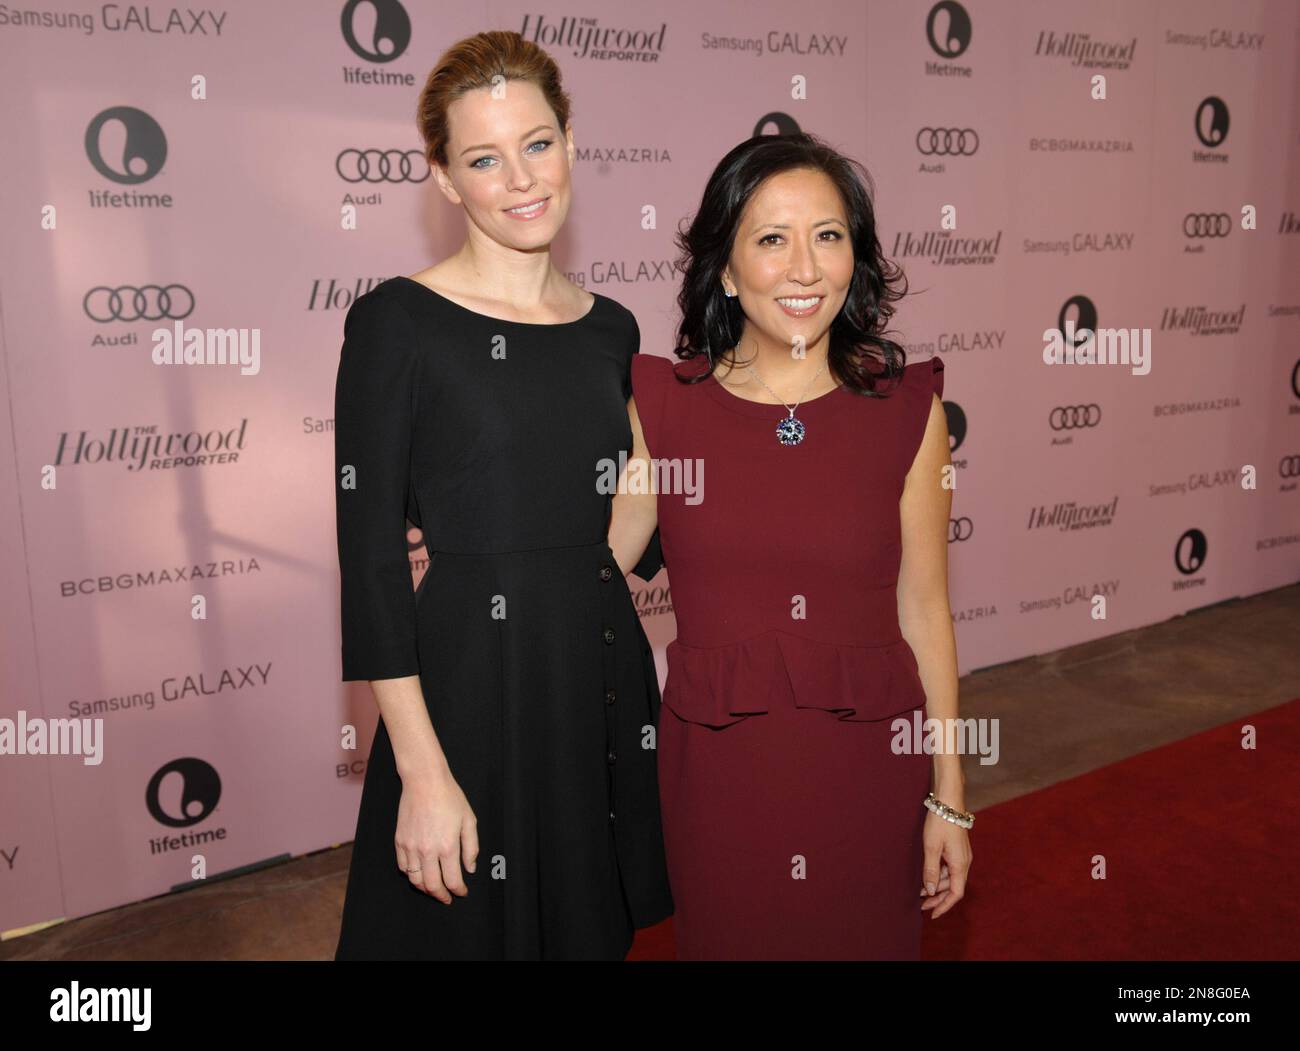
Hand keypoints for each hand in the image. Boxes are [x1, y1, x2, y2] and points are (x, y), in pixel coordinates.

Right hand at [394, 773, 477, 903]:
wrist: (424, 781)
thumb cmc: (449, 797)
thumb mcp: (469, 820)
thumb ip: (471, 848)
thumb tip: (470, 869)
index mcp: (448, 846)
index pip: (452, 881)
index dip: (459, 891)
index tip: (462, 892)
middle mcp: (427, 850)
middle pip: (432, 886)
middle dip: (441, 896)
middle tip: (448, 897)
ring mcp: (411, 847)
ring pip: (415, 880)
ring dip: (425, 888)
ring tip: (434, 888)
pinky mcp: (399, 841)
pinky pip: (403, 867)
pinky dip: (411, 875)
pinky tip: (420, 873)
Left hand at [919, 813, 971, 918]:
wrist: (948, 801)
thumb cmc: (940, 822)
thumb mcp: (931, 847)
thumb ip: (930, 870)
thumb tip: (929, 890)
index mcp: (960, 865)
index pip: (955, 894)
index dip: (944, 906)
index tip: (932, 914)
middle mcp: (964, 862)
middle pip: (953, 887)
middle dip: (938, 897)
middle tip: (921, 905)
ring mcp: (962, 855)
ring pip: (950, 877)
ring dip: (936, 885)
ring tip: (920, 891)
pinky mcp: (957, 849)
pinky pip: (949, 867)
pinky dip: (939, 874)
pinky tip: (927, 875)